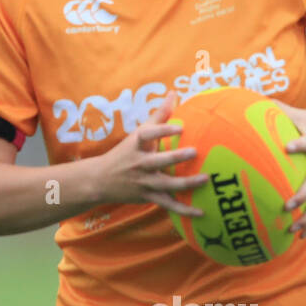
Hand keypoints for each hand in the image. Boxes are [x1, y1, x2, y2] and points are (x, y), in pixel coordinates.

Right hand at [92, 89, 209, 215]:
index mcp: (137, 145)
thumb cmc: (126, 153)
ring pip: (167, 184)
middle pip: (159, 161)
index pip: (148, 135)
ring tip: (205, 179)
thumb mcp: (138, 134)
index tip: (180, 127)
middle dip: (176, 158)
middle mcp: (139, 164)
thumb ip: (158, 115)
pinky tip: (202, 213)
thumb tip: (174, 93)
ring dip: (186, 183)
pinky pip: (169, 205)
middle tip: (194, 151)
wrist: (101, 180)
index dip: (163, 130)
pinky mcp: (149, 197)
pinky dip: (185, 210)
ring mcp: (144, 182)